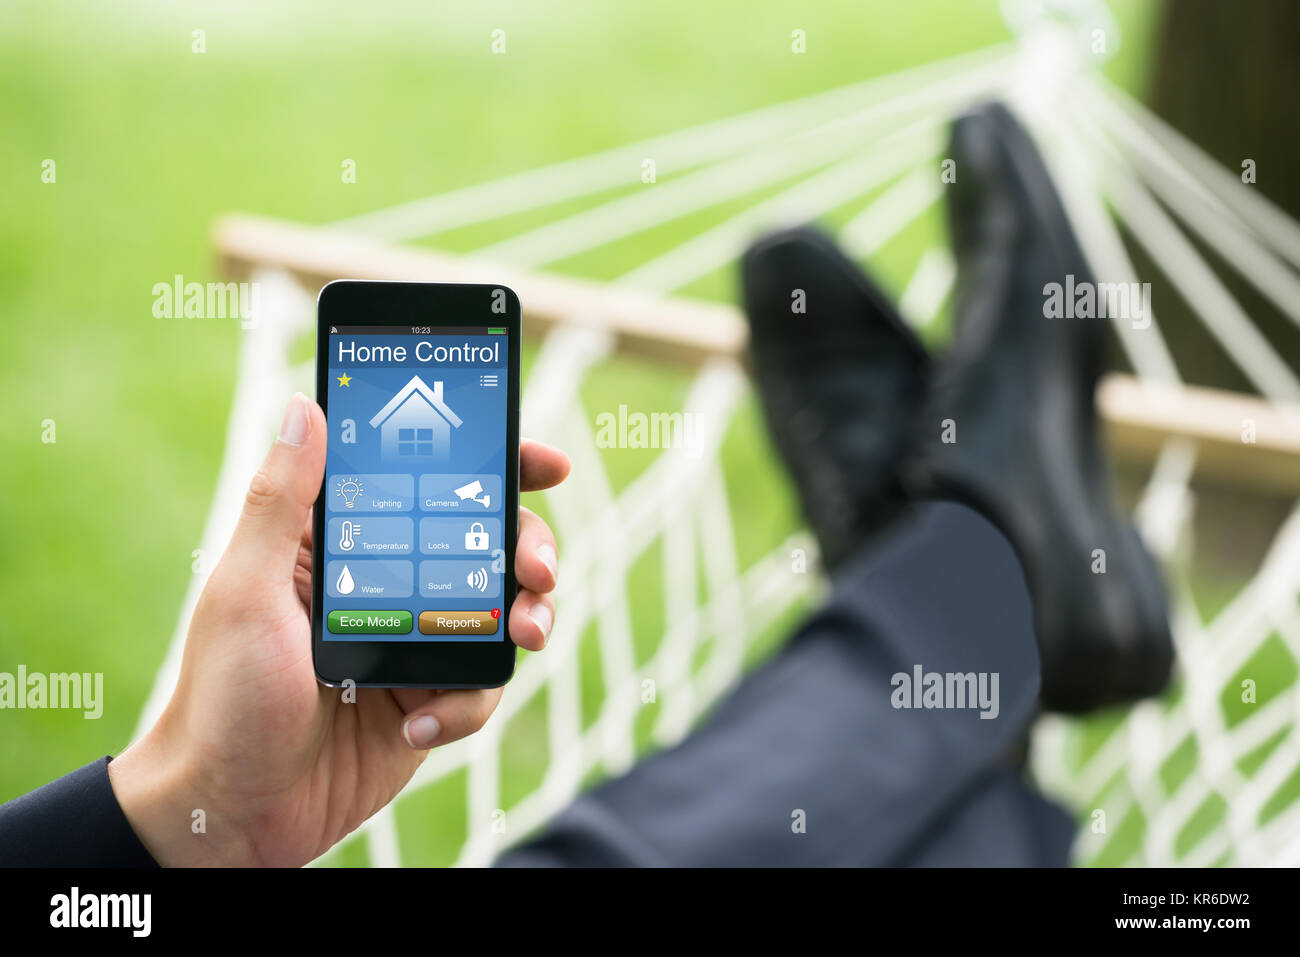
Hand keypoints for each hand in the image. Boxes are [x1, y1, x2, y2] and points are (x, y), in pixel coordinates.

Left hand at [109, 393, 569, 865]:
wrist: (232, 814)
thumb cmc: (221, 699)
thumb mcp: (247, 590)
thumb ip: (283, 502)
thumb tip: (306, 407)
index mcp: (343, 545)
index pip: (427, 483)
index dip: (492, 464)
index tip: (543, 461)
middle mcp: (388, 584)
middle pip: (485, 543)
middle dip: (528, 547)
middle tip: (537, 569)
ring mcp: (414, 642)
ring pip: (500, 610)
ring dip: (526, 618)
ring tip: (525, 636)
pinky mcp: (427, 699)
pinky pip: (480, 688)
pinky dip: (466, 706)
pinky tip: (419, 726)